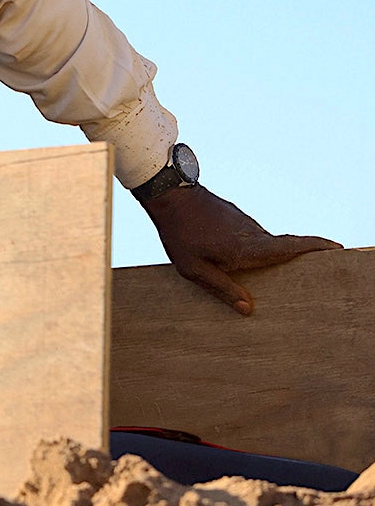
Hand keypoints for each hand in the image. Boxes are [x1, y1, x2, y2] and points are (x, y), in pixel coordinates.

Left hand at [141, 184, 340, 314]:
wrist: (170, 196)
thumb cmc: (179, 234)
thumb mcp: (194, 269)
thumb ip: (221, 288)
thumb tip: (248, 309)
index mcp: (247, 247)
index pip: (290, 246)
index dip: (315, 247)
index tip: (337, 249)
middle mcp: (252, 234)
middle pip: (284, 249)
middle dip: (301, 260)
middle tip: (317, 274)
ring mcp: (245, 225)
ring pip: (266, 246)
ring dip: (274, 257)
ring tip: (280, 277)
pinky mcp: (236, 220)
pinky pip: (253, 239)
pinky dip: (256, 250)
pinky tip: (243, 261)